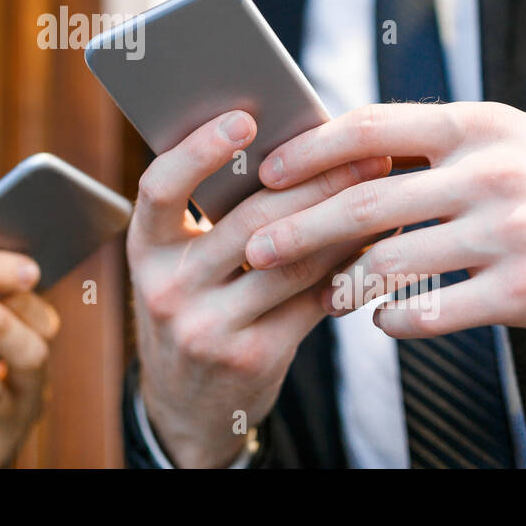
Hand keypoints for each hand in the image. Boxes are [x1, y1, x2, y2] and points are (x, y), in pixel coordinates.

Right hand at [127, 110, 392, 467]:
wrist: (187, 407)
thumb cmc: (193, 306)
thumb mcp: (178, 263)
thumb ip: (213, 214)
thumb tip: (290, 143)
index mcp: (145, 249)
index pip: (160, 189)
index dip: (198, 151)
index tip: (245, 119)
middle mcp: (168, 288)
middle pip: (247, 221)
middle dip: (313, 178)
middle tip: (363, 147)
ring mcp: (208, 327)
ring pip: (290, 259)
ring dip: (343, 219)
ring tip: (380, 186)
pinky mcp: (254, 356)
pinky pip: (313, 298)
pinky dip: (350, 265)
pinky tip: (377, 241)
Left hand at [250, 101, 525, 337]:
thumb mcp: (503, 134)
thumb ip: (431, 135)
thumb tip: (339, 137)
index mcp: (474, 125)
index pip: (370, 129)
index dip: (310, 151)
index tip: (268, 172)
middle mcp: (488, 173)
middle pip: (366, 202)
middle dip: (299, 226)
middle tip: (255, 246)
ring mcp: (507, 233)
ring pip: (391, 262)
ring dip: (341, 283)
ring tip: (318, 294)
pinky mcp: (523, 290)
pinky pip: (434, 310)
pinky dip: (396, 319)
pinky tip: (381, 319)